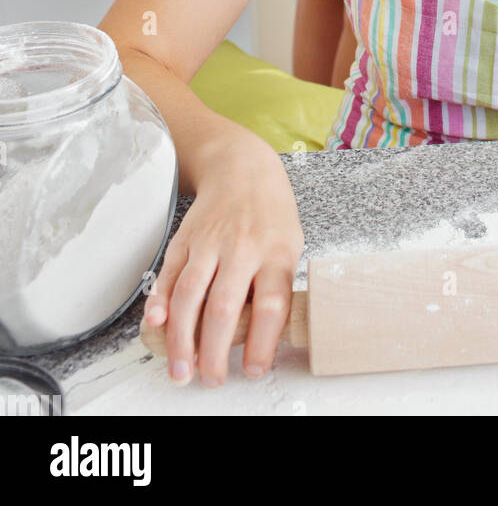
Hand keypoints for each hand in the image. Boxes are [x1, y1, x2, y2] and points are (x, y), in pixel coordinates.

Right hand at [141, 143, 304, 386]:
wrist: (242, 169)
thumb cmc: (271, 215)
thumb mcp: (290, 245)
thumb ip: (275, 287)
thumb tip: (260, 340)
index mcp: (276, 253)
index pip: (271, 304)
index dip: (262, 342)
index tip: (253, 370)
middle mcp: (242, 248)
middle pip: (224, 307)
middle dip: (213, 352)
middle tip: (210, 381)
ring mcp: (210, 243)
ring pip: (191, 295)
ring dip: (181, 338)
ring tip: (181, 370)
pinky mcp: (185, 239)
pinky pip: (169, 275)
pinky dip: (159, 302)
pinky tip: (156, 325)